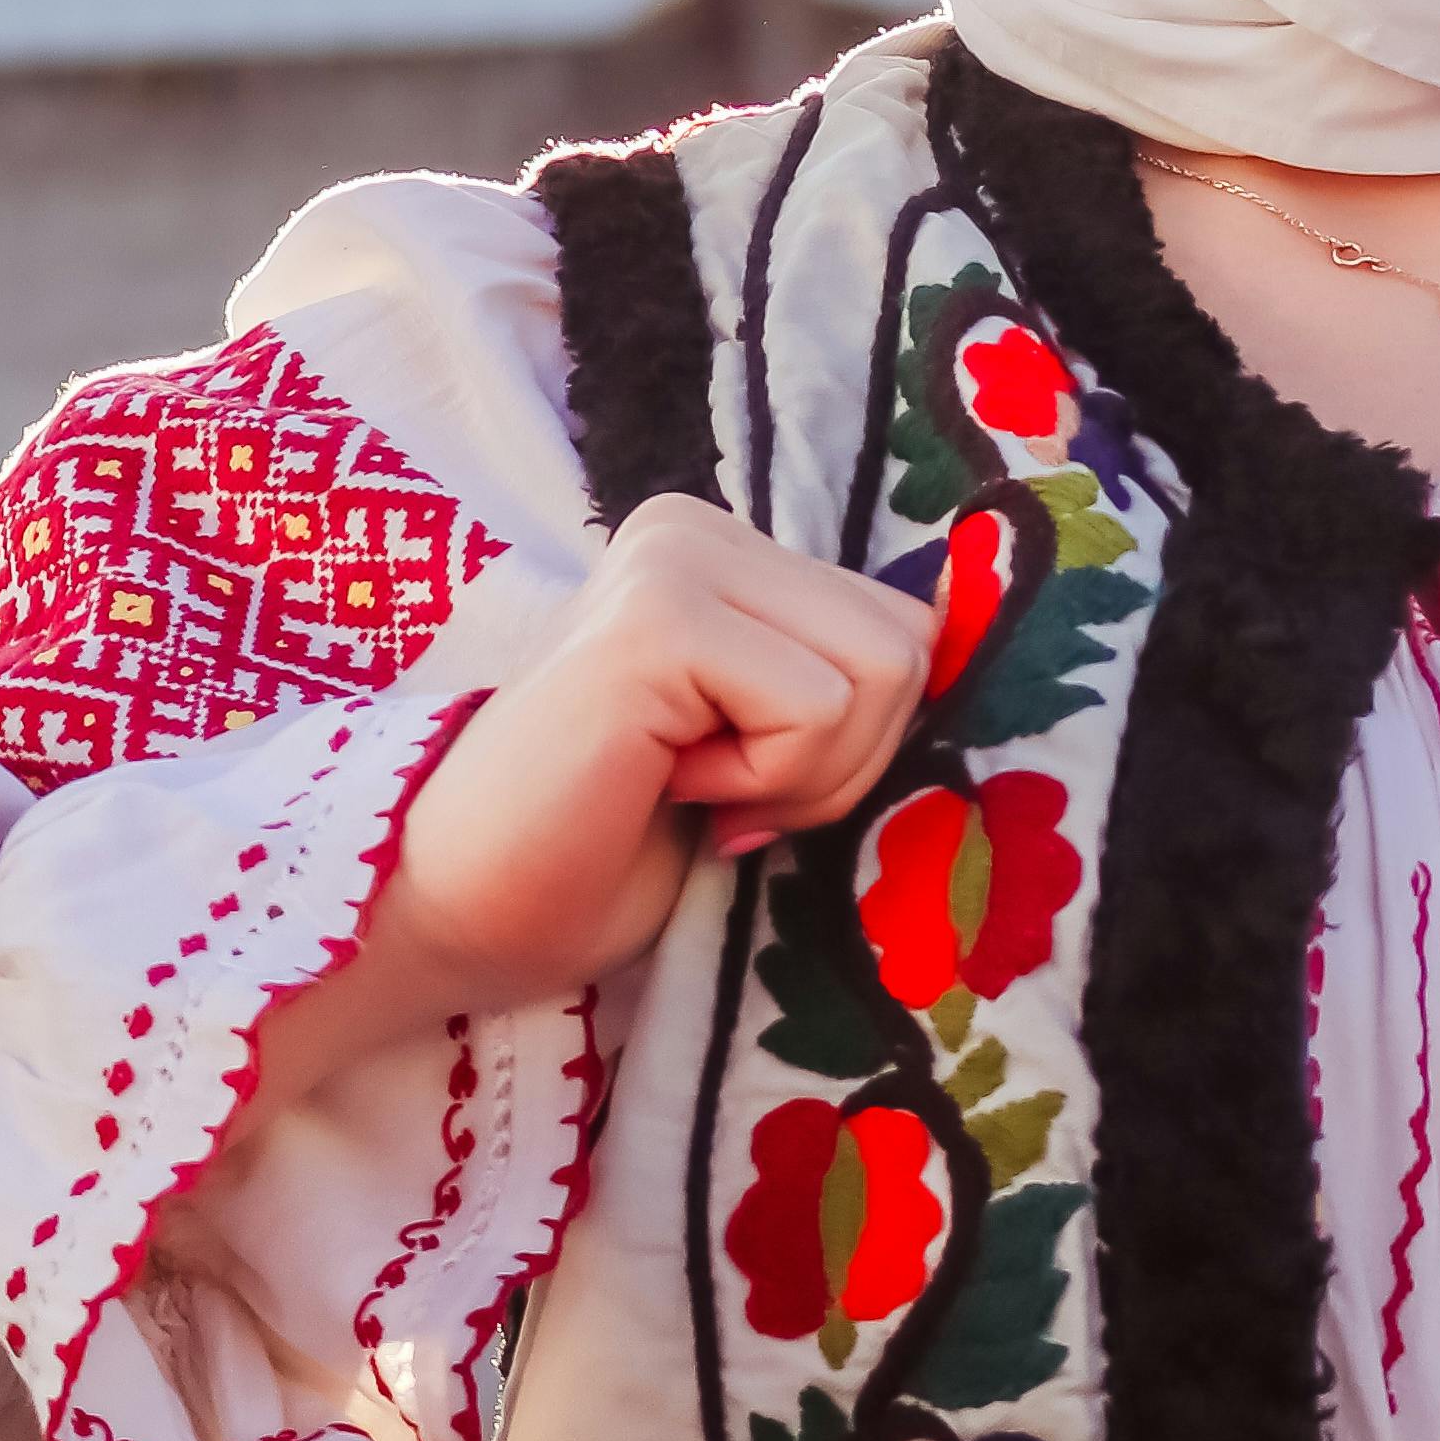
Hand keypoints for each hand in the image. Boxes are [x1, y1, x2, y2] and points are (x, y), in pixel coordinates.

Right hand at [267, 496, 932, 1094]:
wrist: (465, 915)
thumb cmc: (612, 851)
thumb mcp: (774, 749)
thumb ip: (850, 684)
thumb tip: (973, 640)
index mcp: (727, 547)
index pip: (909, 630)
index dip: (857, 744)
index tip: (742, 786)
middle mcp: (697, 525)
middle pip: (911, 647)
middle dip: (841, 762)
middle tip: (717, 796)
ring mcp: (673, 557)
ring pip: (883, 673)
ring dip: (803, 775)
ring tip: (688, 786)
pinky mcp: (657, 616)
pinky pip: (818, 705)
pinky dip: (763, 782)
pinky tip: (663, 782)